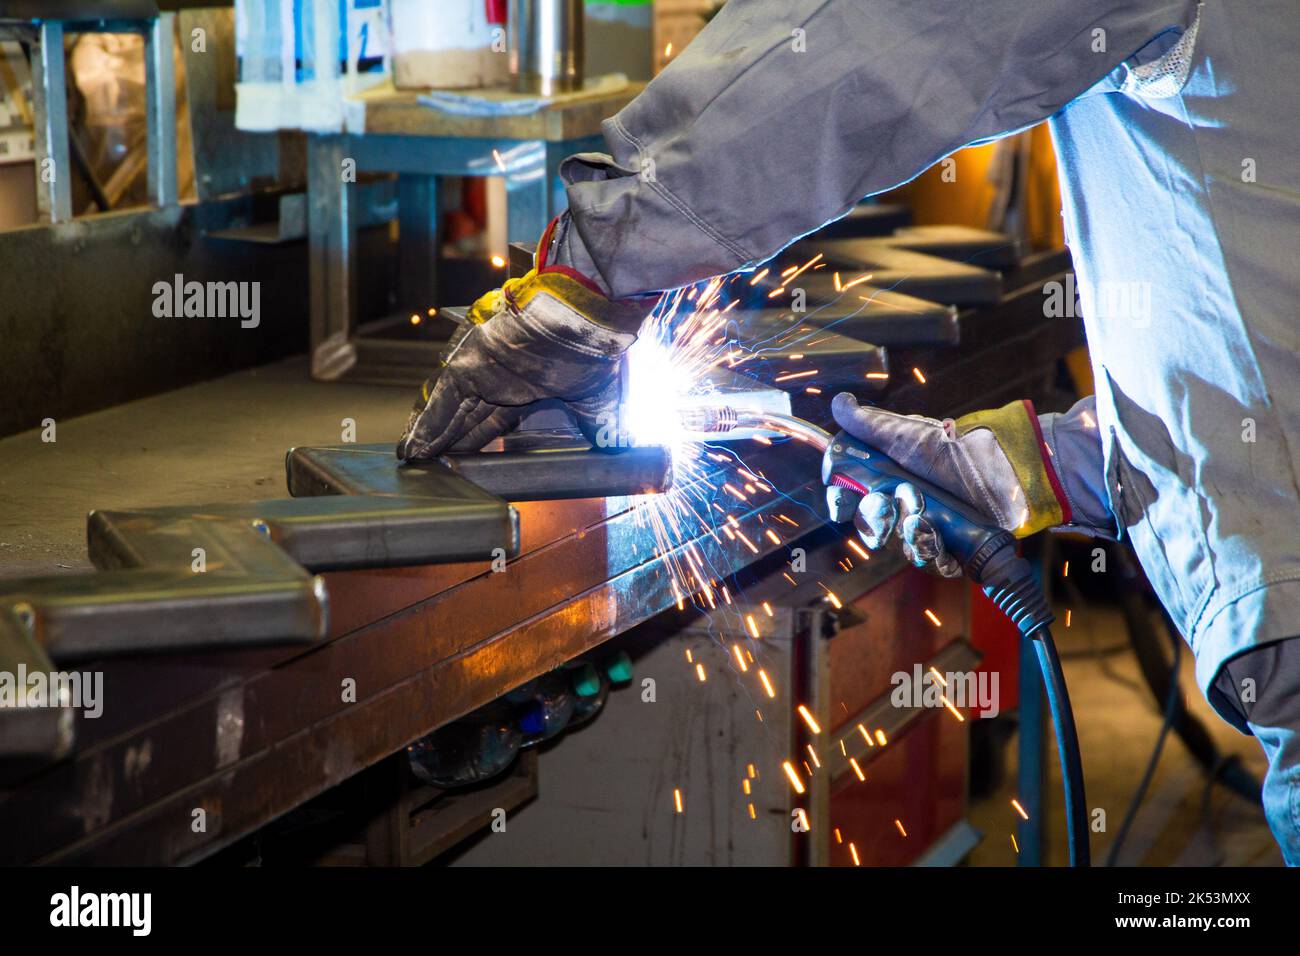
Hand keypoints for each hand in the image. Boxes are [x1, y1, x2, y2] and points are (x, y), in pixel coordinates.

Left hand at [396, 222, 649, 459]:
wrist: (587, 316)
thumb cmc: (595, 349)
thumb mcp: (595, 398)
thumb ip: (596, 424)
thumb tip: (611, 445)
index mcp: (525, 384)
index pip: (494, 419)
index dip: (479, 439)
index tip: (465, 458)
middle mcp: (500, 375)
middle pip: (468, 414)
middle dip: (450, 438)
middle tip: (432, 461)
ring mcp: (482, 366)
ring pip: (451, 407)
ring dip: (433, 433)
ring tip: (417, 457)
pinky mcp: (468, 360)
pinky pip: (443, 397)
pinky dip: (429, 421)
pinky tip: (416, 443)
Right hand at [824, 392, 1069, 574]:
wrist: (1000, 467)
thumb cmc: (951, 448)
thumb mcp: (905, 433)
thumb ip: (867, 423)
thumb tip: (839, 401)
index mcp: (888, 480)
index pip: (853, 499)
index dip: (842, 504)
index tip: (840, 506)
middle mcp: (905, 506)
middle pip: (873, 526)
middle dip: (876, 519)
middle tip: (887, 505)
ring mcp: (929, 528)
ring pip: (902, 547)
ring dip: (908, 535)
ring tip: (924, 519)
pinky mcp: (953, 547)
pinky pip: (934, 562)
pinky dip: (935, 553)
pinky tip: (941, 541)